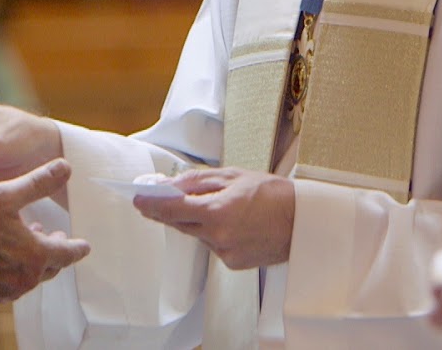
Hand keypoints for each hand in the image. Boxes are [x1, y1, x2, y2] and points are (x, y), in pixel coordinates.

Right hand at [0, 158, 90, 302]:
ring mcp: (6, 290)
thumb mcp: (6, 196)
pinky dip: (15, 270)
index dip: (77, 247)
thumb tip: (65, 167)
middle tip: (53, 238)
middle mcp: (25, 277)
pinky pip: (10, 284)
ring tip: (26, 244)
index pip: (66, 253)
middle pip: (50, 267)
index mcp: (36, 255)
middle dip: (54, 251)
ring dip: (33, 260)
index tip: (84, 246)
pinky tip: (3, 259)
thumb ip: (37, 183)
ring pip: (29, 276)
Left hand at [132, 167, 293, 269]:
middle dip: (172, 211)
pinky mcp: (233, 264)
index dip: (151, 204)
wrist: (304, 222)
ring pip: (198, 235)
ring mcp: (225, 253)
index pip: (172, 209)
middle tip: (161, 198)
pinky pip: (213, 246)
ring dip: (199, 221)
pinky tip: (235, 224)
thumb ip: (197, 181)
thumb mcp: (233, 176)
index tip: (137, 199)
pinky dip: (215, 234)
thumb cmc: (273, 194)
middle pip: (180, 224)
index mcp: (217, 212)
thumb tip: (169, 184)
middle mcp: (218, 236)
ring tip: (222, 206)